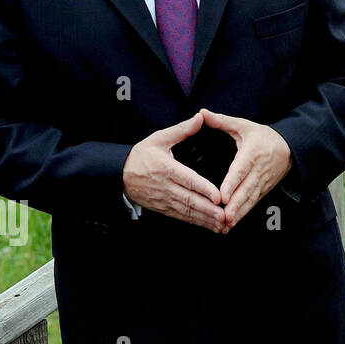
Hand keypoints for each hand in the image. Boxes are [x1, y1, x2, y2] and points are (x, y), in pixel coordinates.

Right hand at [123, 112, 226, 231]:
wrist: (118, 174)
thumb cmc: (141, 155)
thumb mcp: (158, 138)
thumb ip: (181, 130)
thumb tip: (201, 117)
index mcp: (167, 169)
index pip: (188, 180)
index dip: (204, 189)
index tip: (219, 196)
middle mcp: (166, 187)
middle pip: (190, 200)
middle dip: (209, 210)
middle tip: (226, 216)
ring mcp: (164, 199)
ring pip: (187, 211)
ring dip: (205, 219)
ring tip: (222, 224)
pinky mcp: (163, 208)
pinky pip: (181, 216)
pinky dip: (196, 222)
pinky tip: (209, 225)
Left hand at [201, 108, 293, 230]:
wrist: (290, 148)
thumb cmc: (263, 136)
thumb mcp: (244, 126)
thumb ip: (222, 121)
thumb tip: (202, 113)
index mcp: (252, 152)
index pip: (241, 170)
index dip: (232, 184)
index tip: (222, 196)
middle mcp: (258, 170)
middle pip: (246, 189)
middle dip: (235, 204)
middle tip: (223, 216)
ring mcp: (262, 182)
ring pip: (250, 199)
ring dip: (239, 212)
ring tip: (227, 224)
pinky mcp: (264, 190)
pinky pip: (253, 203)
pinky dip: (244, 213)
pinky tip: (233, 223)